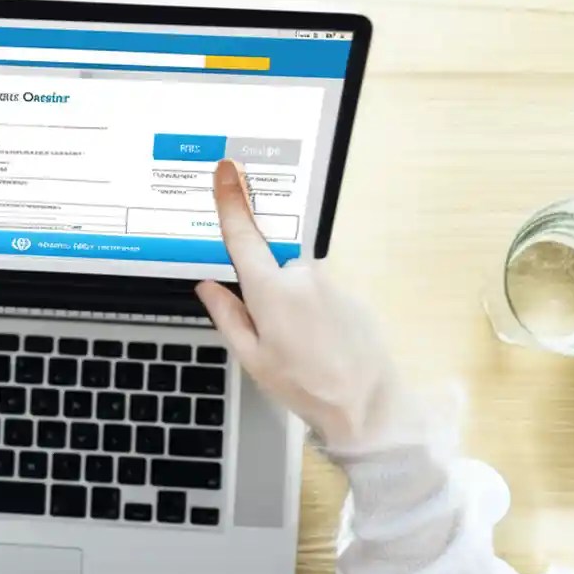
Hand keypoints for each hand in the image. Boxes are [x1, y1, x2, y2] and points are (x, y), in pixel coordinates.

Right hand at [196, 159, 412, 449]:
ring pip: (295, 281)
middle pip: (270, 265)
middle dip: (266, 291)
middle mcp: (301, 276)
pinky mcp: (349, 291)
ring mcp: (329, 281)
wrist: (365, 403)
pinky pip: (318, 293)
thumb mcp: (251, 357)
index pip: (243, 235)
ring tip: (304, 348)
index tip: (227, 170)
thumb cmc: (304, 385)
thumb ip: (226, 314)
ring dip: (293, 306)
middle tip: (276, 338)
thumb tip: (208, 287)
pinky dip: (314, 313)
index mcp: (270, 291)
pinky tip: (322, 345)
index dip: (232, 200)